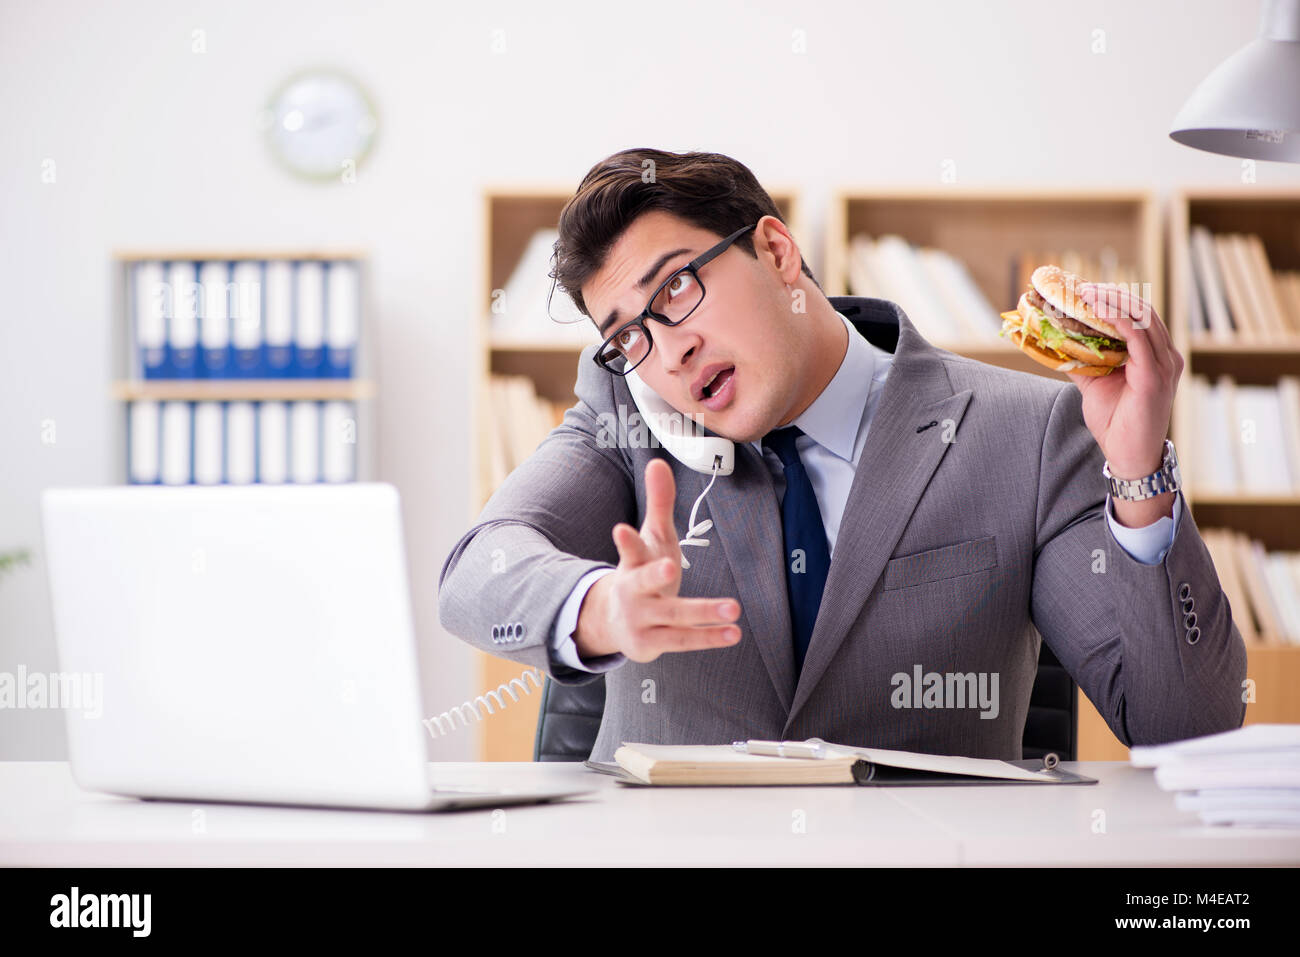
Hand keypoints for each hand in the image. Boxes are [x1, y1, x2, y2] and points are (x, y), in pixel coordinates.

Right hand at [573, 458, 741, 662]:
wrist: (614, 622)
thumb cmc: (642, 571)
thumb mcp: (652, 537)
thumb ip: (659, 502)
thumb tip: (657, 462)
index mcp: (632, 562)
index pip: (630, 549)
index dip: (627, 540)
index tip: (621, 529)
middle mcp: (633, 591)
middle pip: (645, 582)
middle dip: (656, 575)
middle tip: (670, 565)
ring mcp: (641, 619)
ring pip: (673, 616)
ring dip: (703, 612)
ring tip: (733, 606)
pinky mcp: (652, 643)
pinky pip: (683, 640)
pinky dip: (709, 637)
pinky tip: (734, 633)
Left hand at [1067, 283, 1182, 524]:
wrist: (1129, 456)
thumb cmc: (1116, 422)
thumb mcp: (1094, 384)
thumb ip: (1082, 361)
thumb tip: (1057, 341)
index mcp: (1154, 355)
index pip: (1137, 315)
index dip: (1112, 297)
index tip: (1083, 289)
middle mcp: (1164, 355)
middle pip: (1140, 309)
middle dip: (1110, 294)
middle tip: (1078, 287)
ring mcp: (1163, 364)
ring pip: (1141, 317)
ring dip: (1111, 301)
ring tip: (1083, 293)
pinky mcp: (1155, 376)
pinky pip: (1138, 337)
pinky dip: (1117, 320)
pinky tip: (1097, 310)